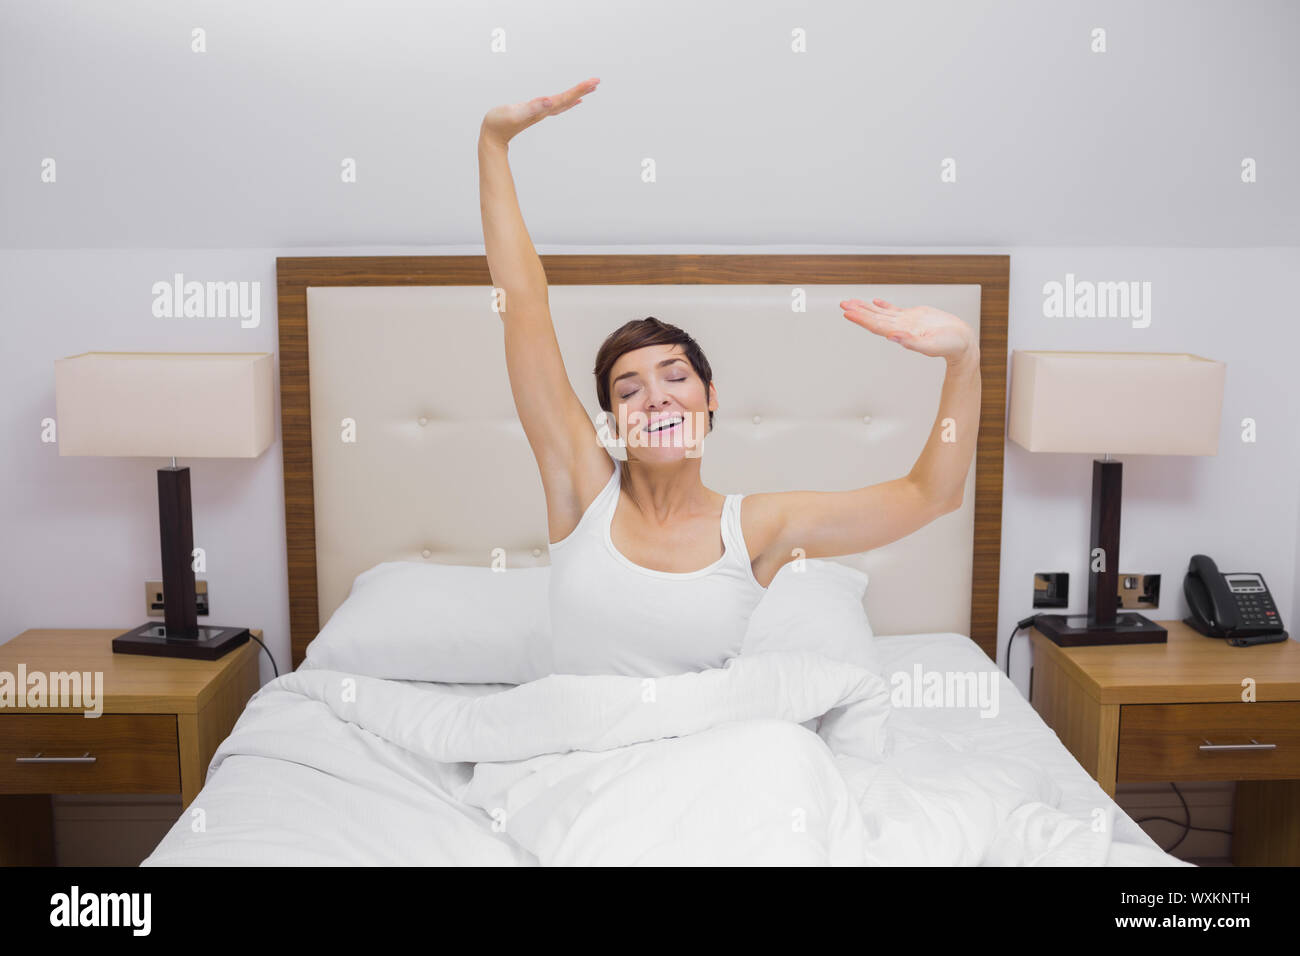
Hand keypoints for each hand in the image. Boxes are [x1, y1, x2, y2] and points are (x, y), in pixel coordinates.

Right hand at [480, 77, 599, 145]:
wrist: (492, 136)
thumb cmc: (499, 123)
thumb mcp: (515, 113)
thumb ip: (532, 107)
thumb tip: (550, 101)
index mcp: (543, 110)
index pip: (565, 98)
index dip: (579, 90)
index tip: (594, 82)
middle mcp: (545, 111)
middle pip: (568, 100)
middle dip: (583, 90)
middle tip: (597, 81)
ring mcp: (541, 113)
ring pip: (564, 102)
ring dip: (577, 95)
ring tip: (590, 88)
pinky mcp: (535, 112)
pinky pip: (556, 105)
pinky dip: (566, 101)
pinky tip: (571, 100)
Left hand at [840, 298, 975, 362]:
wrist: (961, 342)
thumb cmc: (949, 345)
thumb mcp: (930, 344)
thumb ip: (911, 342)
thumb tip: (892, 337)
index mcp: (901, 333)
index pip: (876, 325)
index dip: (861, 319)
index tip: (848, 313)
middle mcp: (900, 327)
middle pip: (874, 318)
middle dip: (858, 311)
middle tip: (843, 304)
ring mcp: (906, 322)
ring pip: (881, 313)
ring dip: (866, 308)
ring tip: (852, 302)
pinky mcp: (914, 316)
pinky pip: (895, 310)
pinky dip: (884, 305)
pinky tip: (875, 301)